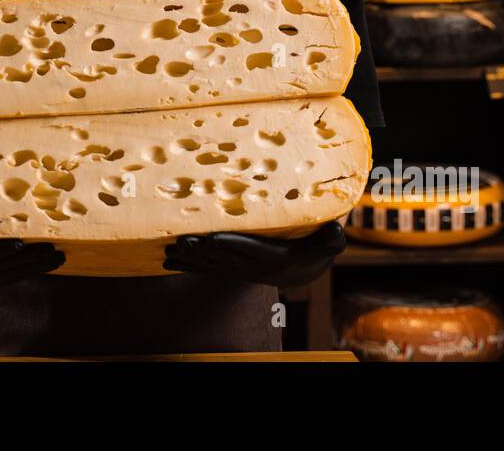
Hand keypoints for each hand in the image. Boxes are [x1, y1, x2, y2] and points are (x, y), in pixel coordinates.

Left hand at [162, 222, 345, 287]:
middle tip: (181, 242)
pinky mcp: (230, 267)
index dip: (230, 244)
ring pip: (210, 263)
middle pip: (223, 257)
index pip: (248, 249)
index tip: (212, 238)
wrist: (303, 270)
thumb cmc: (314, 250)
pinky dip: (186, 264)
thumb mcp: (327, 245)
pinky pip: (205, 267)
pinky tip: (166, 262)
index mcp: (271, 257)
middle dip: (201, 250)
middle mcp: (251, 266)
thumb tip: (337, 233)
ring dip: (189, 258)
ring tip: (168, 251)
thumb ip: (332, 240)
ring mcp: (238, 268)